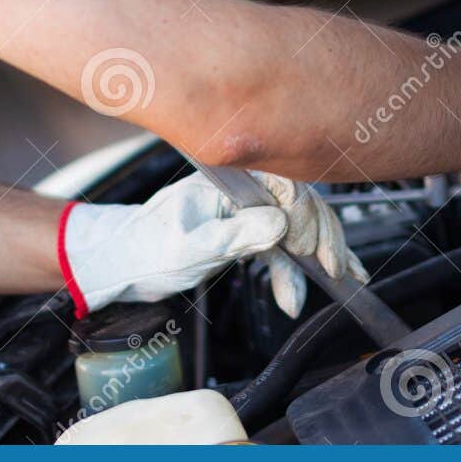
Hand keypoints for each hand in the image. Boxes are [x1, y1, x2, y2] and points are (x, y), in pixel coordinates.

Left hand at [57, 171, 364, 318]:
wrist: (119, 263)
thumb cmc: (143, 251)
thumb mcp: (189, 248)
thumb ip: (234, 235)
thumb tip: (281, 224)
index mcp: (228, 179)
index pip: (285, 186)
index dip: (305, 218)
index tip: (309, 253)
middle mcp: (242, 188)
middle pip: (301, 202)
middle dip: (323, 234)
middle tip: (332, 269)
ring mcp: (245, 208)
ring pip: (298, 223)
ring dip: (320, 252)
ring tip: (341, 278)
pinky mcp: (245, 229)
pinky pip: (283, 243)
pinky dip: (300, 266)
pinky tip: (319, 282)